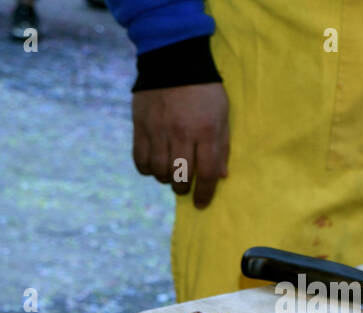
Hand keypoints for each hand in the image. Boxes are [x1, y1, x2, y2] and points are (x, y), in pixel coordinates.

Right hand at [131, 82, 228, 208]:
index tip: (201, 203)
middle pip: (180, 177)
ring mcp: (159, 132)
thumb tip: (221, 176)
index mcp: (206, 130)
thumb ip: (222, 146)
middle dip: (183, 187)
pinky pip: (141, 161)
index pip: (207, 172)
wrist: (173, 60)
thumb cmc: (204, 89)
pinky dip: (147, 169)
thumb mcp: (222, 114)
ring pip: (160, 172)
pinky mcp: (140, 128)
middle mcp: (182, 134)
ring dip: (165, 179)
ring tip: (169, 173)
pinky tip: (153, 165)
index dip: (205, 193)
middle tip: (184, 184)